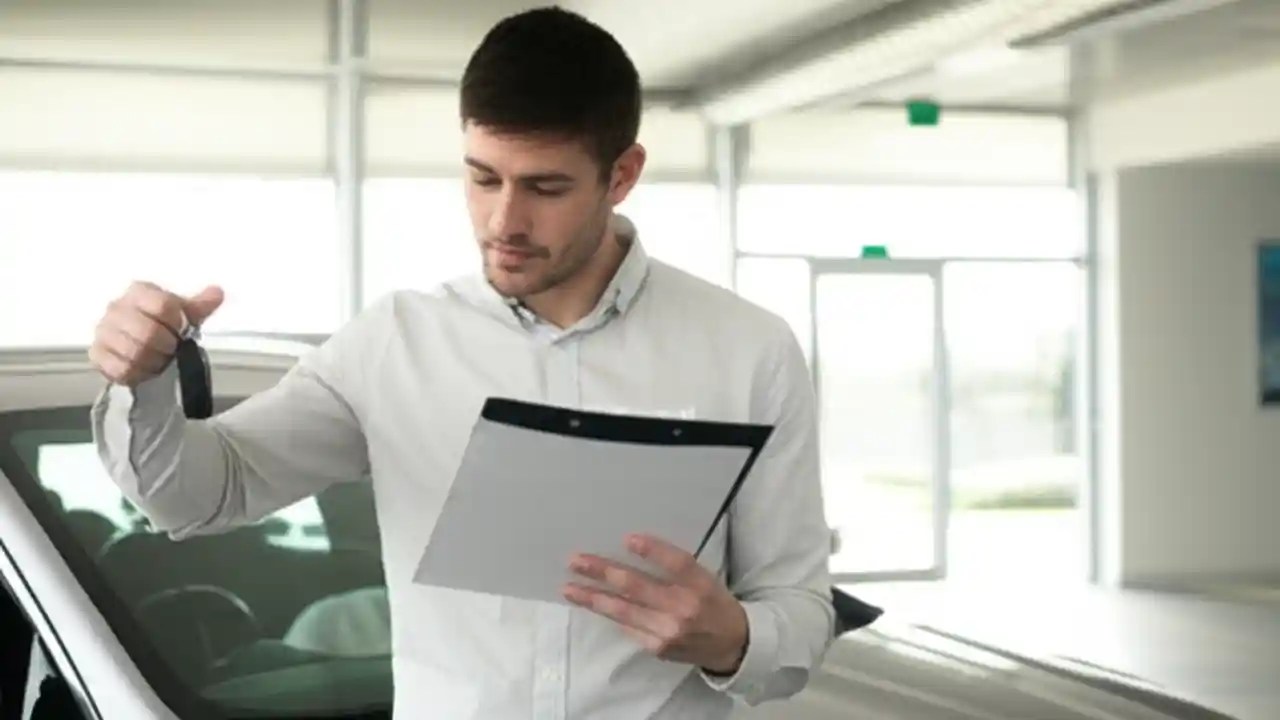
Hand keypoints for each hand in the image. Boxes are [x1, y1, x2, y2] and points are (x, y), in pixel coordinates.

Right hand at [89, 282, 224, 386]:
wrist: (140, 345)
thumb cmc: (165, 326)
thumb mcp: (186, 314)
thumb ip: (200, 305)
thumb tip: (217, 292)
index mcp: (140, 292)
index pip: (163, 305)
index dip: (178, 323)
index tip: (182, 331)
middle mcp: (116, 308)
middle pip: (148, 332)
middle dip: (167, 347)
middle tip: (172, 350)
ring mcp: (102, 331)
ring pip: (134, 353)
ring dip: (154, 362)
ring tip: (160, 361)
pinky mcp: (96, 354)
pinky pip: (120, 369)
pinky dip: (138, 374)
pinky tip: (144, 370)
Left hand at [564, 533, 747, 674]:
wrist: (731, 645)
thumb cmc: (713, 603)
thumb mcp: (704, 578)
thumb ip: (677, 566)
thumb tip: (632, 548)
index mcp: (701, 584)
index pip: (678, 563)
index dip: (654, 551)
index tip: (629, 539)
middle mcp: (684, 608)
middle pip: (639, 586)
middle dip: (603, 572)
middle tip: (577, 561)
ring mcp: (668, 631)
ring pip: (623, 610)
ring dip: (593, 597)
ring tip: (569, 587)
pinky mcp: (657, 647)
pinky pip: (627, 626)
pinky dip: (608, 612)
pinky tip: (590, 602)